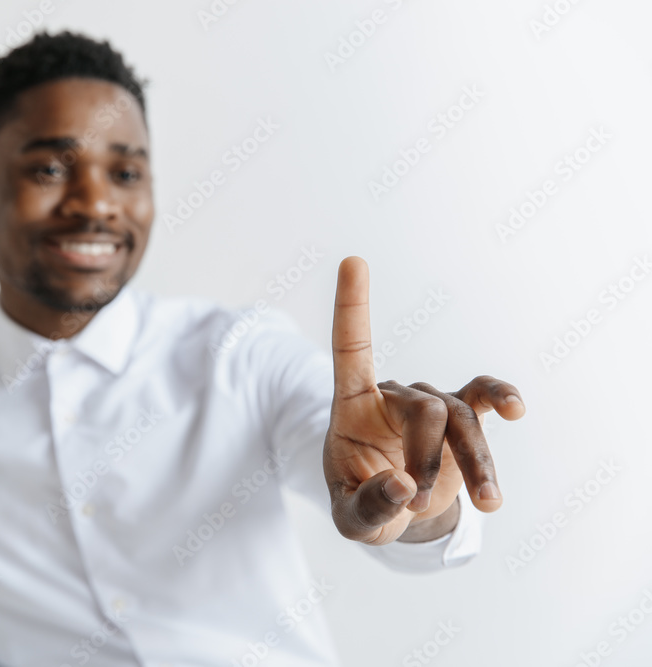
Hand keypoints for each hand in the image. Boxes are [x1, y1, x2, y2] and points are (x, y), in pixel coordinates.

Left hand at [323, 257, 525, 545]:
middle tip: (414, 501)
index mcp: (351, 405)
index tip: (354, 260)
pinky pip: (483, 395)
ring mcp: (430, 402)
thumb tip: (402, 488)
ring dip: (475, 464)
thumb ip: (370, 506)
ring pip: (462, 420)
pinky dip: (502, 395)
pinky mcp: (461, 416)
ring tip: (488, 503)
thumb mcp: (353, 520)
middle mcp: (393, 394)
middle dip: (426, 458)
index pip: (350, 347)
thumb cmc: (363, 503)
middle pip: (425, 410)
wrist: (396, 510)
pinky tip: (516, 408)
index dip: (353, 307)